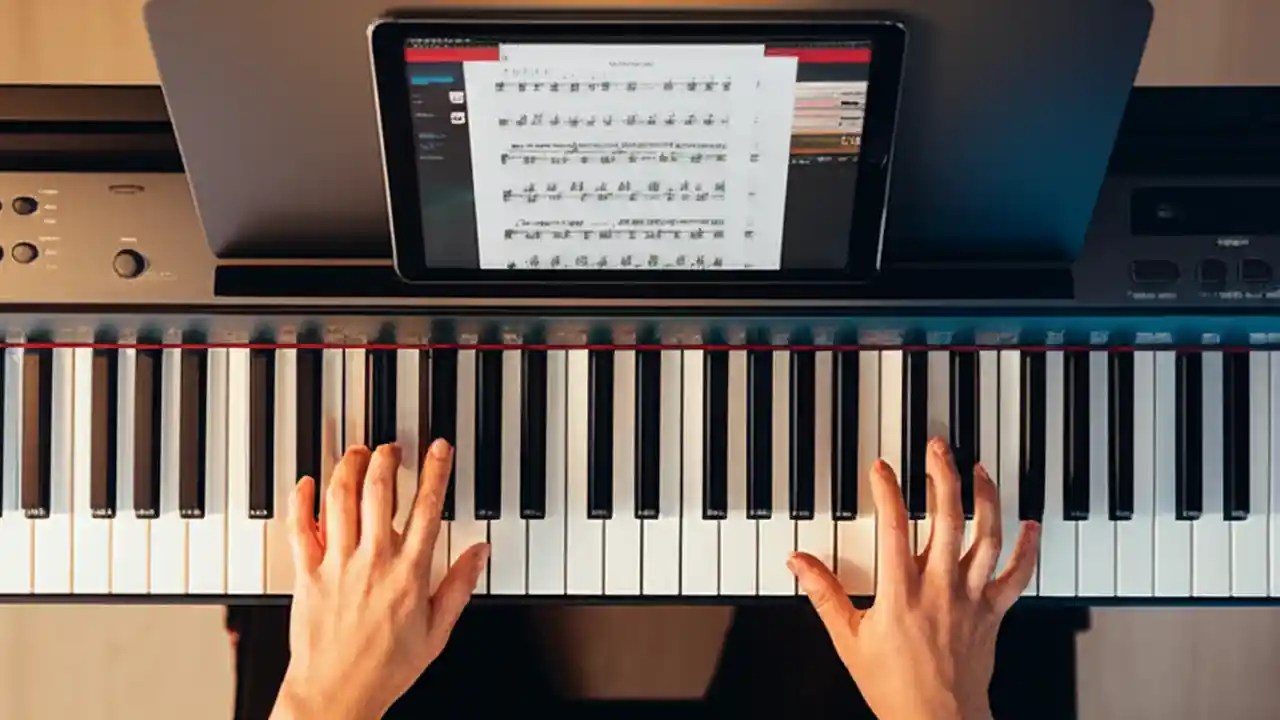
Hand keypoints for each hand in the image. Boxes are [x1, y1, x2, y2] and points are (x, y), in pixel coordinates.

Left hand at [271, 439, 488, 719]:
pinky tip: (308, 482)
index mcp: (409, 574)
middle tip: (393, 447)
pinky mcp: (306, 574)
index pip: (428, 508)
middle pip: (379, 491)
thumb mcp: (438, 631)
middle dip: (387, 458)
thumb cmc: (385, 668)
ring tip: (358, 454)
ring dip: (349, 468)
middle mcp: (372, 561)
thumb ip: (460, 586)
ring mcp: (336, 565)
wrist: (336, 695)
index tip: (439, 449)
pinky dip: (301, 499)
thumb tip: (481, 552)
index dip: (436, 471)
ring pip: (340, 499)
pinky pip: (299, 527)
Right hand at [788, 437, 1039, 719]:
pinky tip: (1029, 525)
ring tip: (978, 471)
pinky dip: (1027, 549)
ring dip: (985, 499)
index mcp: (902, 593)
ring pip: (987, 538)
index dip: (889, 490)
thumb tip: (799, 562)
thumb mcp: (848, 640)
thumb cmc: (895, 688)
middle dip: (943, 476)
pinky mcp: (993, 613)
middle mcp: (941, 588)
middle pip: (949, 519)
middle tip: (938, 448)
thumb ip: (824, 595)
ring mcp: (972, 599)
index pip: (896, 526)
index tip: (882, 468)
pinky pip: (1017, 577)